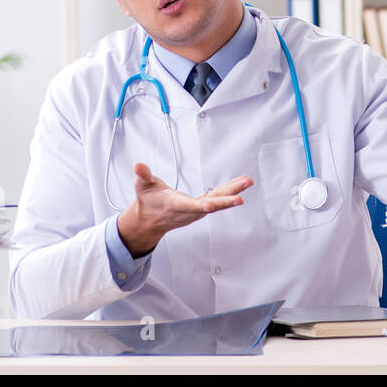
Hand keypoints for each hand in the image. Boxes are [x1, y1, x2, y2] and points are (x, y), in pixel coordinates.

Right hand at [117, 162, 252, 257]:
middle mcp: (188, 210)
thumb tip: (138, 165)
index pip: (188, 206)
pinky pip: (218, 199)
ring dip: (233, 193)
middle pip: (210, 206)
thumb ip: (143, 175)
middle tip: (242, 196)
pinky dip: (229, 191)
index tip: (211, 206)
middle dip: (226, 201)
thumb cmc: (147, 201)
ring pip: (217, 202)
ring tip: (248, 182)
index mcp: (174, 205)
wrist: (150, 221)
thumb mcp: (142, 187)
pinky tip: (241, 183)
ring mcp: (196, 211)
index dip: (199, 206)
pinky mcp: (201, 208)